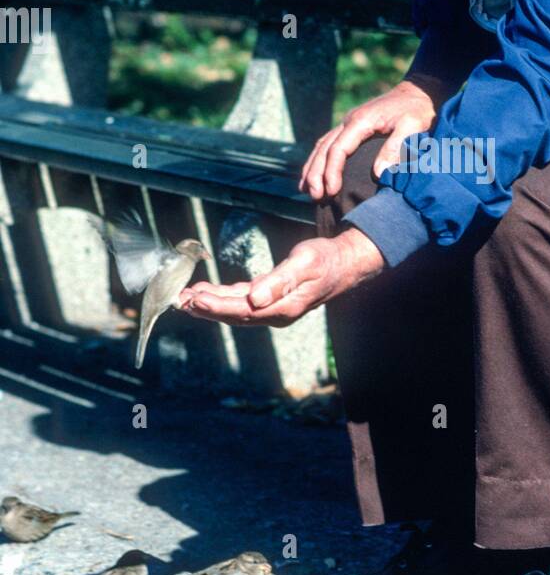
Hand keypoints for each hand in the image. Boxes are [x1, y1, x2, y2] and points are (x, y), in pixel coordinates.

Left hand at [179, 229, 384, 327]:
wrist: (344, 264)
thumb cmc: (326, 260)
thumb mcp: (305, 264)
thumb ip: (279, 282)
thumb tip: (255, 298)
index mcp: (282, 308)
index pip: (242, 311)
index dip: (216, 306)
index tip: (195, 299)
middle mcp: (275, 313)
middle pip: (233, 314)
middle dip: (206, 308)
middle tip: (179, 301)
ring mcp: (273, 308)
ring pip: (235, 309)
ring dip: (210, 303)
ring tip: (186, 298)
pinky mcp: (271, 299)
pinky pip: (242, 301)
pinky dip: (223, 296)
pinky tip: (208, 291)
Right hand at [298, 78, 440, 201]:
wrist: (418, 92)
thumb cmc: (417, 110)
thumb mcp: (412, 126)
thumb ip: (395, 147)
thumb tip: (377, 174)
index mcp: (360, 121)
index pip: (338, 149)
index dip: (332, 172)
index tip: (331, 192)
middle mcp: (349, 121)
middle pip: (324, 149)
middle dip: (316, 174)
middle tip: (315, 197)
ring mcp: (348, 123)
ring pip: (321, 146)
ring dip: (312, 168)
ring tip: (306, 191)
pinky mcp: (352, 127)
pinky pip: (328, 143)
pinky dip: (319, 159)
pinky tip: (315, 173)